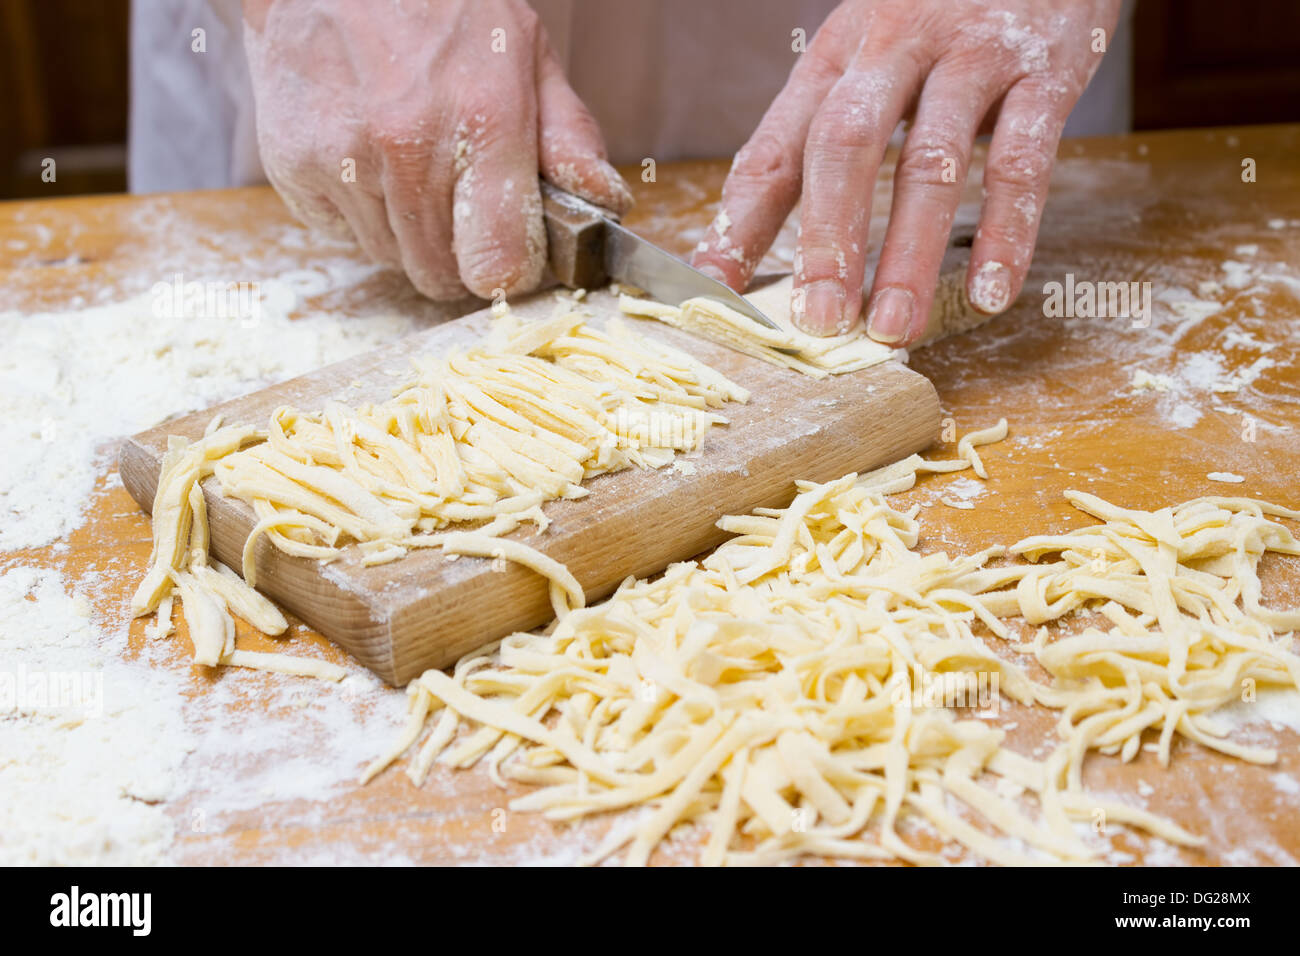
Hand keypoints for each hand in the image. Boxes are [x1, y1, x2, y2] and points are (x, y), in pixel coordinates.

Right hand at [242, 0, 631, 300]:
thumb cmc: (438, 5)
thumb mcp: (525, 52)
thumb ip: (567, 136)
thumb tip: (603, 203)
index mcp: (482, 119)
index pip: (495, 264)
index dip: (507, 271)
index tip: (509, 254)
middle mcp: (408, 146)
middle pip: (441, 274)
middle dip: (458, 254)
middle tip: (460, 205)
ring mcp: (344, 158)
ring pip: (391, 258)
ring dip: (409, 233)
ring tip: (411, 167)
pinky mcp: (295, 165)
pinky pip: (341, 234)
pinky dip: (360, 213)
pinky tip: (368, 159)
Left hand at [691, 0, 1120, 342]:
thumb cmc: (948, 4)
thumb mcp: (871, 47)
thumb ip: (832, 125)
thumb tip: (772, 232)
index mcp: (836, 54)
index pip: (773, 149)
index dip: (740, 224)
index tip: (715, 289)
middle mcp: (892, 48)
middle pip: (843, 148)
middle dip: (826, 243)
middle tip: (818, 322)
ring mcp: (970, 56)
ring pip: (929, 162)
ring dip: (909, 255)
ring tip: (894, 328)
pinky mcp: (1044, 68)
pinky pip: (1022, 159)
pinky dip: (1007, 230)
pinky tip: (992, 290)